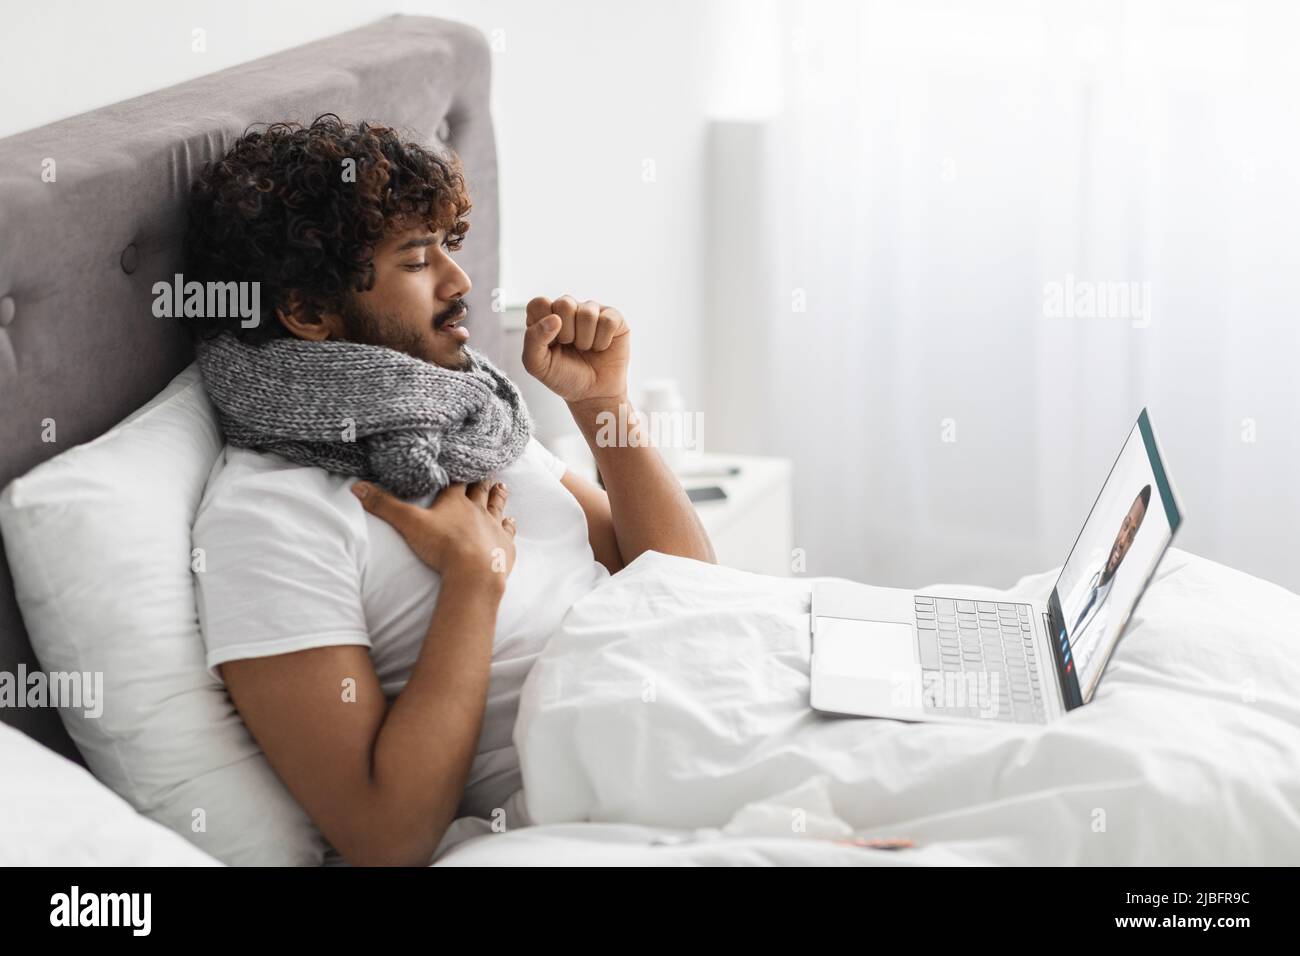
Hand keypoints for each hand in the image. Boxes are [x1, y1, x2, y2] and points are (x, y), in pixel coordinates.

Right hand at [351, 479, 515, 583]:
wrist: (475, 572)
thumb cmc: (443, 546)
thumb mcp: (409, 523)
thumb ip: (384, 505)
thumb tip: (356, 485)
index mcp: (455, 501)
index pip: (456, 481)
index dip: (457, 471)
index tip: (460, 460)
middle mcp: (477, 509)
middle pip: (480, 490)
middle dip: (480, 481)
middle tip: (485, 470)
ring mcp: (494, 526)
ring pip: (497, 505)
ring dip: (498, 496)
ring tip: (502, 486)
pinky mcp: (505, 545)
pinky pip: (509, 531)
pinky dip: (510, 525)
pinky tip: (511, 521)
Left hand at [521, 295, 629, 404]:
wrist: (593, 394)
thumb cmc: (564, 376)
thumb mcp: (537, 365)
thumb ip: (533, 340)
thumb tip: (555, 319)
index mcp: (545, 315)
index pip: (538, 303)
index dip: (544, 325)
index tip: (550, 344)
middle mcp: (568, 308)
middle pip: (564, 303)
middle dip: (567, 334)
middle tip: (570, 347)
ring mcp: (591, 310)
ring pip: (587, 313)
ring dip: (585, 340)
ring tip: (585, 349)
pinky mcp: (613, 317)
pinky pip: (608, 321)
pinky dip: (603, 341)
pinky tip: (600, 347)